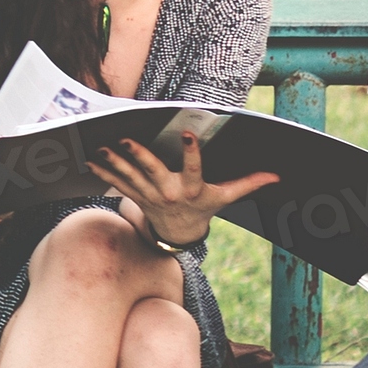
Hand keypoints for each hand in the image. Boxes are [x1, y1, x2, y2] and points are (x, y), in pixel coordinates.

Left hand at [86, 131, 278, 248]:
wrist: (180, 234)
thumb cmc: (205, 207)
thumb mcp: (226, 197)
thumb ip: (249, 183)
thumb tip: (278, 176)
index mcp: (192, 189)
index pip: (194, 169)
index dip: (192, 153)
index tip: (190, 134)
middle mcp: (169, 193)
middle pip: (153, 172)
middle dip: (140, 156)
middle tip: (127, 139)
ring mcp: (150, 196)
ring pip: (131, 177)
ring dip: (115, 162)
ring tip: (101, 146)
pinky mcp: (136, 197)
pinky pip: (118, 183)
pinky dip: (104, 172)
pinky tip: (90, 159)